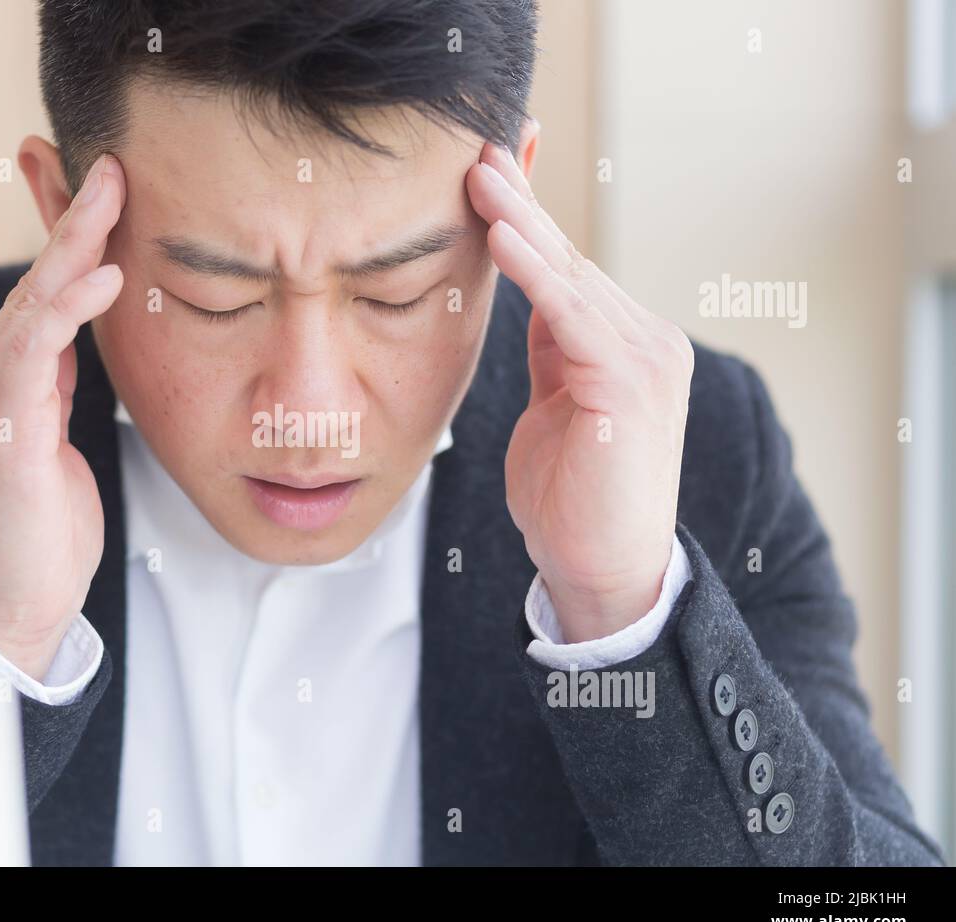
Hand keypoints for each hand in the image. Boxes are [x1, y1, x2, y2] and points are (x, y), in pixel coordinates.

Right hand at [0, 154, 125, 679]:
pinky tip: (104, 275)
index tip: (99, 195)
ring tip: (111, 194)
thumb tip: (75, 343)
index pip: (35, 302)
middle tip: (108, 167)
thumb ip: (51, 394)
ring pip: (29, 306)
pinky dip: (67, 308)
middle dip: (71, 223)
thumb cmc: (34, 541)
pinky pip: (31, 353)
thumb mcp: (50, 451)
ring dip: (72, 245)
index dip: (67, 246)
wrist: (4, 616)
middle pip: (31, 290)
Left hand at [466, 142, 692, 641]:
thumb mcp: (554, 408)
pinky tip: (500, 235)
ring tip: (478, 174)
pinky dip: (536, 273)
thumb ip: (550, 352)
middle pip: (568, 259)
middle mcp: (645, 340)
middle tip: (477, 148)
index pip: (566, 268)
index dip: (527, 216)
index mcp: (623, 344)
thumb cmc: (570, 499)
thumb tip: (527, 301)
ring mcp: (646, 358)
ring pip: (570, 276)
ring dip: (519, 220)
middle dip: (520, 202)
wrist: (602, 572)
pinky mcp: (630, 383)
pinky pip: (573, 315)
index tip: (492, 167)